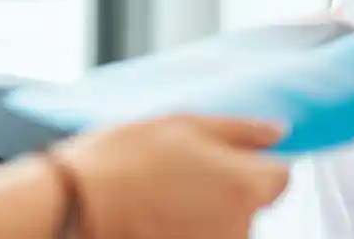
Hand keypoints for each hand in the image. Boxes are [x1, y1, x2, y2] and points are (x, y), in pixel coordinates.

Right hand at [52, 115, 290, 238]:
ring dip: (203, 217)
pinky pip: (201, 238)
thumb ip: (242, 131)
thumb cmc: (123, 162)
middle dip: (225, 192)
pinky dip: (185, 232)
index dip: (254, 166)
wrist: (72, 208)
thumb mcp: (185, 126)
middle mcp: (240, 228)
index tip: (224, 162)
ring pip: (224, 228)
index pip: (280, 177)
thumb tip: (278, 132)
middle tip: (179, 178)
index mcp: (247, 187)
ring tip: (160, 201)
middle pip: (250, 206)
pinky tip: (155, 222)